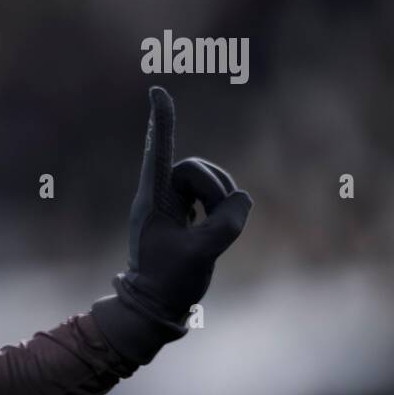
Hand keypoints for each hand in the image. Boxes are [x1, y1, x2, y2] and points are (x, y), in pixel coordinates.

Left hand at [113, 86, 253, 329]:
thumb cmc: (170, 281)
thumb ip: (225, 225)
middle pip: (193, 168)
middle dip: (213, 188)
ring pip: (206, 180)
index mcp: (152, 200)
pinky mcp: (182, 211)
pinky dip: (219, 208)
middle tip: (211, 220)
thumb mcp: (201, 255)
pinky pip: (210, 194)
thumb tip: (241, 199)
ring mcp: (170, 202)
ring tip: (210, 229)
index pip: (158, 153)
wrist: (155, 304)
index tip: (157, 90)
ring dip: (219, 200)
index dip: (162, 122)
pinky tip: (207, 226)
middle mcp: (158, 195)